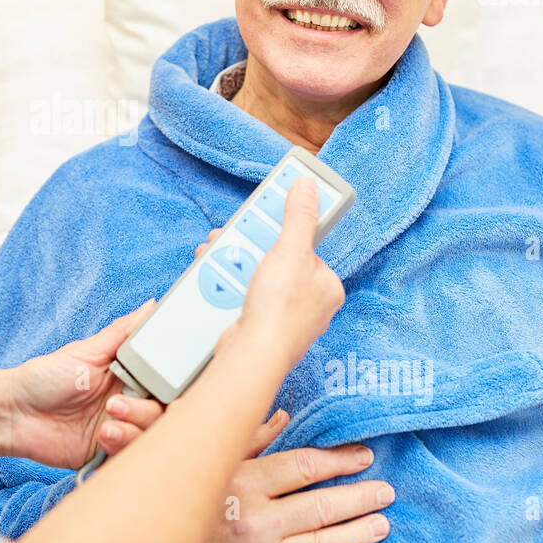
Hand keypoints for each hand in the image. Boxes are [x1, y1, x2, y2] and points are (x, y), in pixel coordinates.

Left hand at [6, 303, 165, 468]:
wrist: (16, 412)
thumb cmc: (46, 377)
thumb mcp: (86, 351)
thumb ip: (123, 333)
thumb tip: (151, 305)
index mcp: (130, 377)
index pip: (165, 383)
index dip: (171, 386)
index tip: (164, 386)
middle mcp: (130, 403)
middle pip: (164, 412)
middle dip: (147, 410)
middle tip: (116, 403)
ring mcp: (121, 429)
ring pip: (150, 435)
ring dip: (132, 428)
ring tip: (106, 423)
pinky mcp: (109, 453)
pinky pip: (130, 455)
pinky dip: (121, 445)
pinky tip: (101, 437)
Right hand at [205, 415, 393, 542]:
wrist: (165, 537)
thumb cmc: (190, 495)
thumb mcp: (215, 460)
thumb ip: (249, 440)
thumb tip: (283, 418)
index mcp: (242, 480)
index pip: (304, 467)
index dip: (339, 461)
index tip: (362, 456)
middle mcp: (254, 518)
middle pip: (320, 506)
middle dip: (358, 497)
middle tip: (383, 490)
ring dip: (356, 531)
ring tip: (381, 522)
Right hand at [220, 178, 344, 368]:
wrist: (251, 355)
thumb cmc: (280, 310)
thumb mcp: (291, 250)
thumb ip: (299, 217)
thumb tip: (307, 186)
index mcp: (327, 286)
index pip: (304, 247)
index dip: (280, 231)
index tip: (261, 219)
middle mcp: (309, 304)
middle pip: (275, 260)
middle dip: (249, 247)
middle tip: (230, 237)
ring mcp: (282, 318)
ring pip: (255, 278)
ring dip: (234, 264)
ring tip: (218, 255)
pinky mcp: (258, 327)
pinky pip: (242, 296)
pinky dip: (227, 286)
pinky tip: (215, 279)